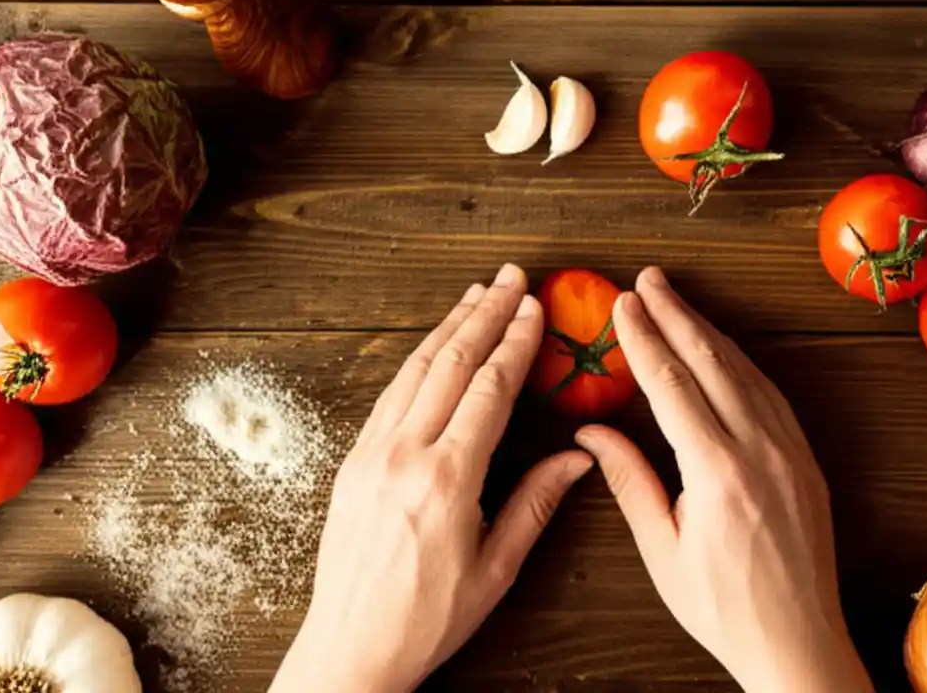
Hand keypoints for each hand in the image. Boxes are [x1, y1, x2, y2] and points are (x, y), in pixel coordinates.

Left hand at [271, 264, 593, 692]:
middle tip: (510, 278)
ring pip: (414, 371)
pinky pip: (390, 395)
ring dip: (448, 327)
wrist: (349, 648)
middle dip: (485, 315)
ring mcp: (371, 455)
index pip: (489, 391)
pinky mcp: (352, 462)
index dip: (516, 344)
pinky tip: (434, 345)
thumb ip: (535, 504)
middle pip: (450, 365)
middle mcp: (403, 456)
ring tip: (476, 294)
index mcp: (446, 482)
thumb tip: (576, 459)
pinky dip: (417, 360)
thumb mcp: (495, 569)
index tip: (535, 310)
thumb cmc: (425, 619)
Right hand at [577, 267, 873, 692]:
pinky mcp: (805, 460)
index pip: (673, 387)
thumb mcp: (663, 551)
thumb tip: (591, 432)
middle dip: (676, 315)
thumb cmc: (724, 609)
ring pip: (746, 372)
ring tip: (677, 302)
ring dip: (709, 331)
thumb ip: (629, 482)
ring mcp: (791, 452)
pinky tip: (722, 349)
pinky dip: (741, 363)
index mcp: (720, 475)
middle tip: (649, 279)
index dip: (644, 340)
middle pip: (712, 364)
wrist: (797, 641)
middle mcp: (762, 452)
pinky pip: (771, 395)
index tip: (623, 305)